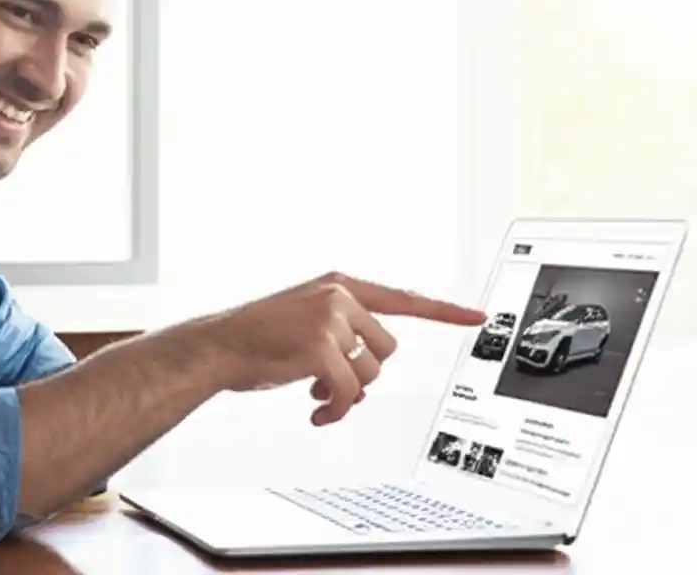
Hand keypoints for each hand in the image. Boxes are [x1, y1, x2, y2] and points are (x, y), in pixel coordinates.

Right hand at [205, 271, 485, 425]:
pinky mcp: (320, 347)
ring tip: (317, 393)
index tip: (478, 317)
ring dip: (346, 392)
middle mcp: (339, 295)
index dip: (445, 311)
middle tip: (328, 381)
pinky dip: (334, 409)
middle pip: (386, 348)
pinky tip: (316, 412)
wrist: (218, 345)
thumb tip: (365, 377)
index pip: (404, 298)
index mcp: (340, 283)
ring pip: (371, 372)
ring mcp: (330, 318)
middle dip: (361, 371)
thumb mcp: (304, 317)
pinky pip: (347, 392)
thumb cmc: (257, 337)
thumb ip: (342, 330)